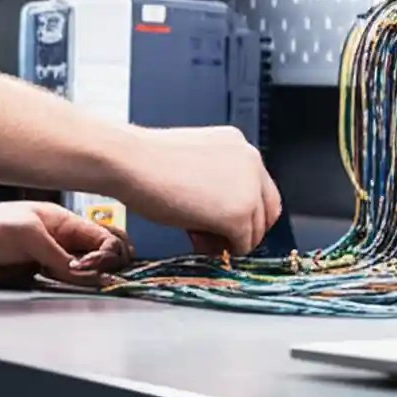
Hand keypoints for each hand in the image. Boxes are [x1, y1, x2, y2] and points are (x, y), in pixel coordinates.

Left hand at [0, 202, 133, 287]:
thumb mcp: (29, 235)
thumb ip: (60, 256)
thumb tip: (88, 274)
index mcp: (64, 221)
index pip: (103, 237)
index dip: (107, 254)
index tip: (97, 269)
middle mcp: (62, 239)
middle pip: (101, 253)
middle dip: (109, 265)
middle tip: (102, 278)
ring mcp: (52, 257)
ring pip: (86, 269)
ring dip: (91, 278)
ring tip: (89, 284)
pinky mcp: (39, 274)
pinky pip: (66, 281)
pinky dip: (75, 286)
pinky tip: (74, 288)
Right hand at [109, 126, 281, 256]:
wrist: (128, 161)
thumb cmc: (146, 162)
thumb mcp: (194, 165)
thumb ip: (216, 183)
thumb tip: (222, 215)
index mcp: (239, 146)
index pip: (260, 187)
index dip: (242, 210)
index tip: (220, 221)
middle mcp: (252, 162)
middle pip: (268, 210)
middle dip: (245, 228)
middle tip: (216, 237)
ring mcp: (249, 189)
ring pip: (256, 231)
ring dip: (230, 240)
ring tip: (199, 237)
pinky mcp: (240, 214)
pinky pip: (243, 245)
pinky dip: (225, 251)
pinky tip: (199, 241)